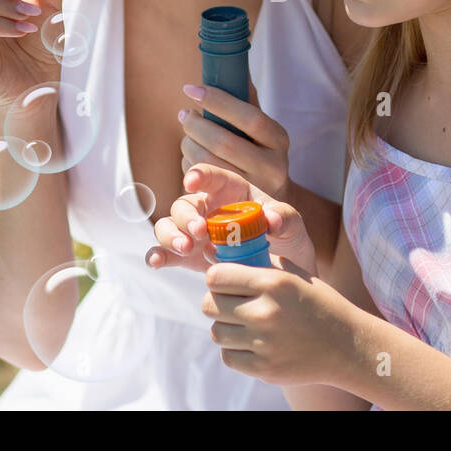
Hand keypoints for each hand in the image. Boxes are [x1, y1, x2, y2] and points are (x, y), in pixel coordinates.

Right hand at [144, 163, 318, 275]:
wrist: (284, 276)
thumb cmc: (288, 241)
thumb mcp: (294, 226)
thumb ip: (284, 217)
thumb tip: (271, 219)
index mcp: (231, 191)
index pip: (210, 175)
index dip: (198, 175)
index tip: (192, 181)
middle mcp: (208, 208)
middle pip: (184, 203)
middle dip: (186, 215)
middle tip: (198, 231)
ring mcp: (195, 233)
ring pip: (169, 225)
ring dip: (170, 235)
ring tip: (184, 248)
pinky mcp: (188, 257)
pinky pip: (165, 253)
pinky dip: (157, 255)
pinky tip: (157, 262)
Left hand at [178, 82, 289, 196]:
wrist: (271, 201)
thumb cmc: (258, 152)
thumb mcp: (260, 129)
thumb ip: (246, 99)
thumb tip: (229, 61)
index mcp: (279, 140)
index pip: (251, 118)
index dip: (218, 101)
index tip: (190, 89)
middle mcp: (273, 167)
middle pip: (225, 143)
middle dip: (196, 125)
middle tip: (183, 113)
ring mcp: (254, 191)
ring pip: (210, 165)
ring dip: (189, 145)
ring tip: (186, 133)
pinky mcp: (233, 207)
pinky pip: (203, 184)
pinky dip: (189, 166)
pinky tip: (190, 157)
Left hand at [202, 255, 357, 387]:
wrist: (347, 346)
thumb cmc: (320, 305)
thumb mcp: (296, 275)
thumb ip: (262, 265)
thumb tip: (225, 260)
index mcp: (273, 283)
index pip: (216, 277)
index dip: (216, 278)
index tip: (223, 281)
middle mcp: (265, 312)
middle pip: (210, 305)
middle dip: (216, 302)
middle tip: (229, 303)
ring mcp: (263, 343)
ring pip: (216, 332)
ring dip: (225, 327)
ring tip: (241, 324)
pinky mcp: (264, 369)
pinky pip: (228, 357)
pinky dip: (234, 350)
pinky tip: (250, 343)